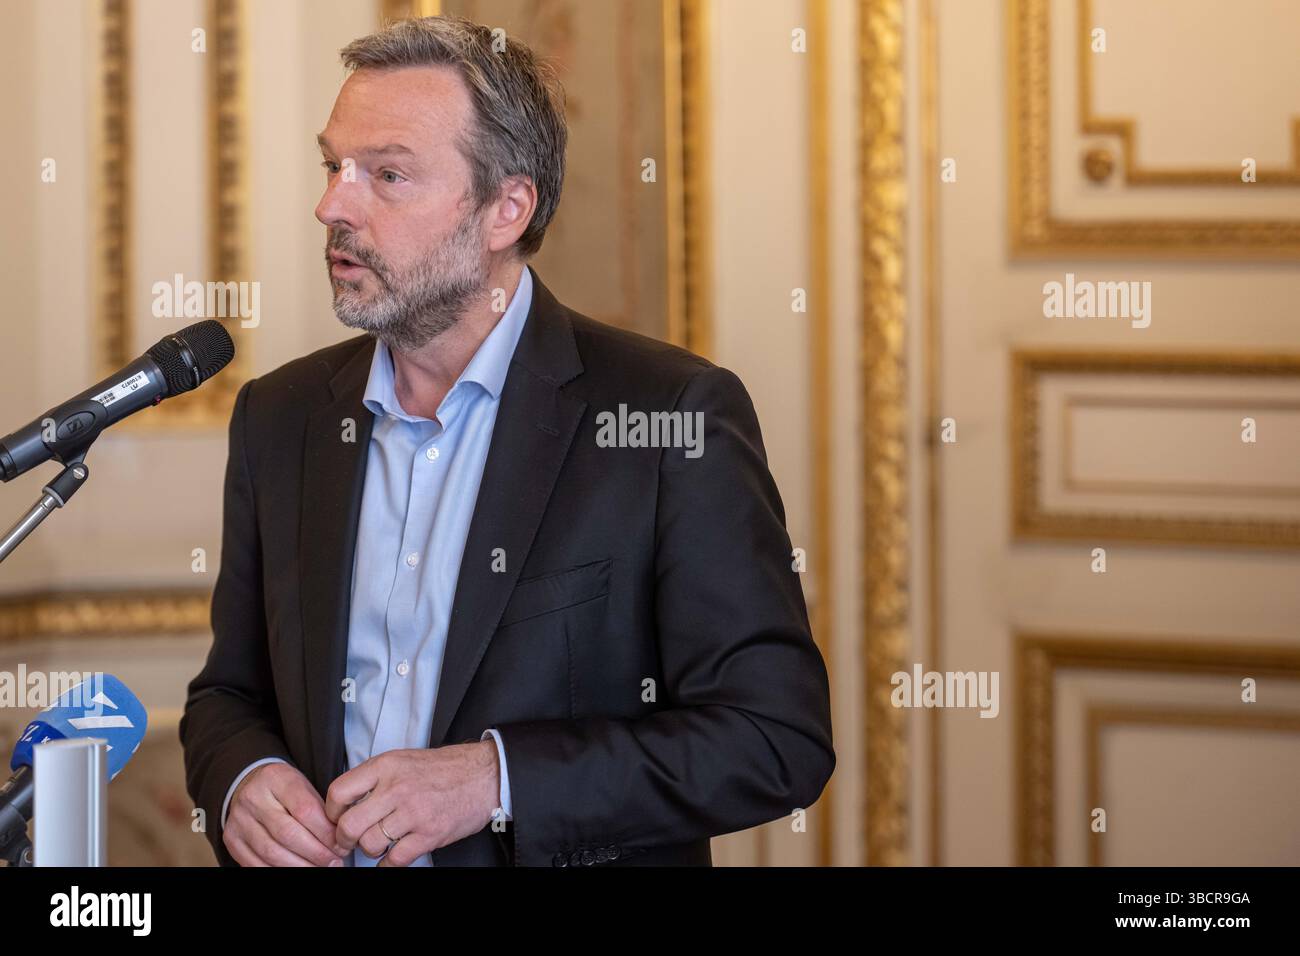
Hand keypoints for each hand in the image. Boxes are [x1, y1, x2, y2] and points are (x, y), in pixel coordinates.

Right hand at [223, 762, 344, 866]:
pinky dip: (279, 871)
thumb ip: (319, 809)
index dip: (326, 832)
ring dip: (299, 866)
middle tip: (334, 862)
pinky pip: (255, 864)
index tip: (341, 845)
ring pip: (271, 852)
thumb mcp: (303, 786)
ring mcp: (239, 820)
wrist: (249, 786)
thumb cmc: (283, 789)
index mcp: (276, 779)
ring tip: (319, 868)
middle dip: (315, 853)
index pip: (305, 809)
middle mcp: (253, 798)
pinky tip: (297, 870)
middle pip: (288, 833)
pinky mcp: (232, 840)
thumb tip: (339, 840)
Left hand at [325, 742, 499, 866]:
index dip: (331, 811)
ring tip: (379, 844)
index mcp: (387, 766)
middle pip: (349, 824)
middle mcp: (396, 788)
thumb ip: (376, 776)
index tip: (335, 818)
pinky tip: (391, 857)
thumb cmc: (445, 768)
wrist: (483, 775)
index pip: (339, 791)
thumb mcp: (404, 759)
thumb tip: (347, 800)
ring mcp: (413, 812)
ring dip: (370, 850)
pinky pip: (395, 860)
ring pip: (370, 844)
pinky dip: (388, 864)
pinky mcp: (429, 834)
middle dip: (344, 839)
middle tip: (347, 842)